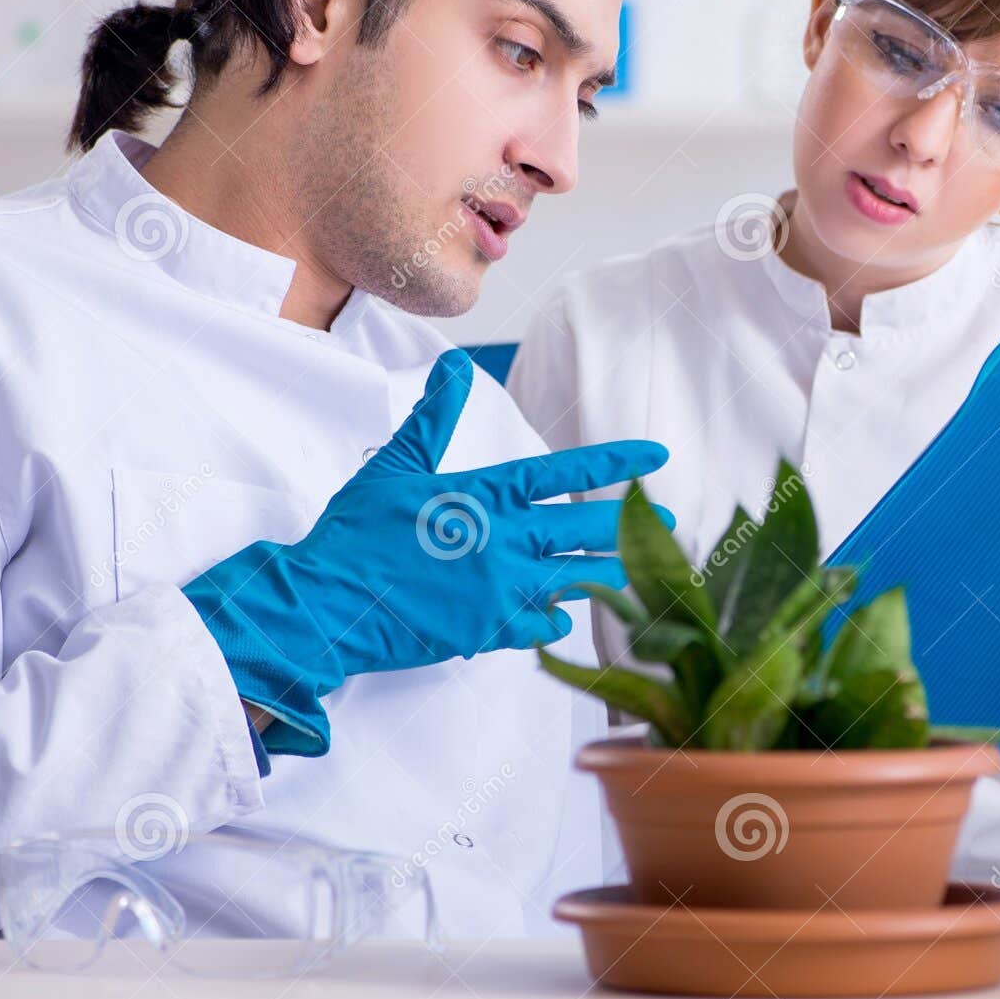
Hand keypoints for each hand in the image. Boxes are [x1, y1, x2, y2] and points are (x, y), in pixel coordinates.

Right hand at [186, 349, 672, 755]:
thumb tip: (452, 366)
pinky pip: (542, 626)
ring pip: (575, 581)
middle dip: (633, 526)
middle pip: (584, 531)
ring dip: (610, 575)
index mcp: (483, 497)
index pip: (562, 471)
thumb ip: (432, 417)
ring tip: (639, 572)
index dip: (615, 461)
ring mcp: (498, 591)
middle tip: (674, 524)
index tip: (657, 457)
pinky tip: (564, 614)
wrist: (325, 601)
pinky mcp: (486, 632)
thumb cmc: (356, 533)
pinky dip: (556, 618)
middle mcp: (501, 542)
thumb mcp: (393, 466)